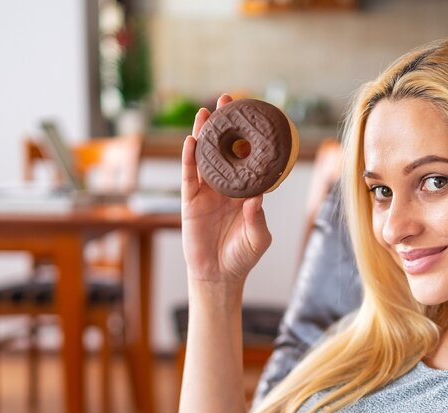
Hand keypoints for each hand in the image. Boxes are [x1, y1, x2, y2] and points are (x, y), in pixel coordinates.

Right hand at [181, 93, 272, 286]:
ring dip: (204, 134)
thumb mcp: (258, 237)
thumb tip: (255, 197)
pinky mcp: (190, 201)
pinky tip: (190, 141)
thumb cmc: (242, 256)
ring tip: (206, 113)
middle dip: (225, 125)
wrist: (219, 276)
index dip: (248, 138)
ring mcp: (206, 192)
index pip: (247, 159)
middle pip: (224, 150)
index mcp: (244, 191)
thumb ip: (257, 217)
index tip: (253, 116)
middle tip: (228, 101)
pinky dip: (189, 158)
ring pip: (204, 157)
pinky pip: (188, 176)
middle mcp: (225, 187)